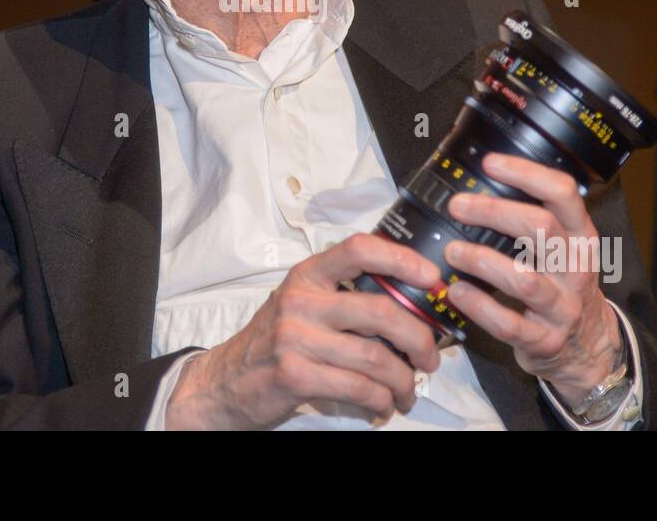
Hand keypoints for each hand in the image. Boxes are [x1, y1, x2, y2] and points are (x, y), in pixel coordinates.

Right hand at [164, 233, 444, 428]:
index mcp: (307, 275)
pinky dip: (380, 401)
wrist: (224, 381)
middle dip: (419, 339)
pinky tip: (382, 406)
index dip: (402, 259)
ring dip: (404, 381)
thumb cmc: (275, 342)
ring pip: (376, 358)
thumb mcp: (302, 304)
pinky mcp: (295, 375)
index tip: (432, 278)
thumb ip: (343, 296)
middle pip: (381, 311)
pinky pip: (359, 388)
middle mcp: (301, 300)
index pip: (359, 250)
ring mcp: (295, 338)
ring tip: (408, 391)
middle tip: (430, 357)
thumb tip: (410, 304)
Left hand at [441, 153, 624, 409]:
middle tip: (459, 206)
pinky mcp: (544, 340)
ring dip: (482, 261)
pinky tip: (457, 292)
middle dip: (494, 212)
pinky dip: (479, 306)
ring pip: (524, 280)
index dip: (526, 173)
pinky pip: (509, 324)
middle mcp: (575, 269)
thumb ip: (535, 221)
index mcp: (580, 238)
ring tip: (453, 251)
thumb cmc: (563, 287)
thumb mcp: (563, 250)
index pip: (563, 194)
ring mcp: (562, 307)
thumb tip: (483, 185)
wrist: (589, 347)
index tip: (491, 163)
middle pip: (541, 228)